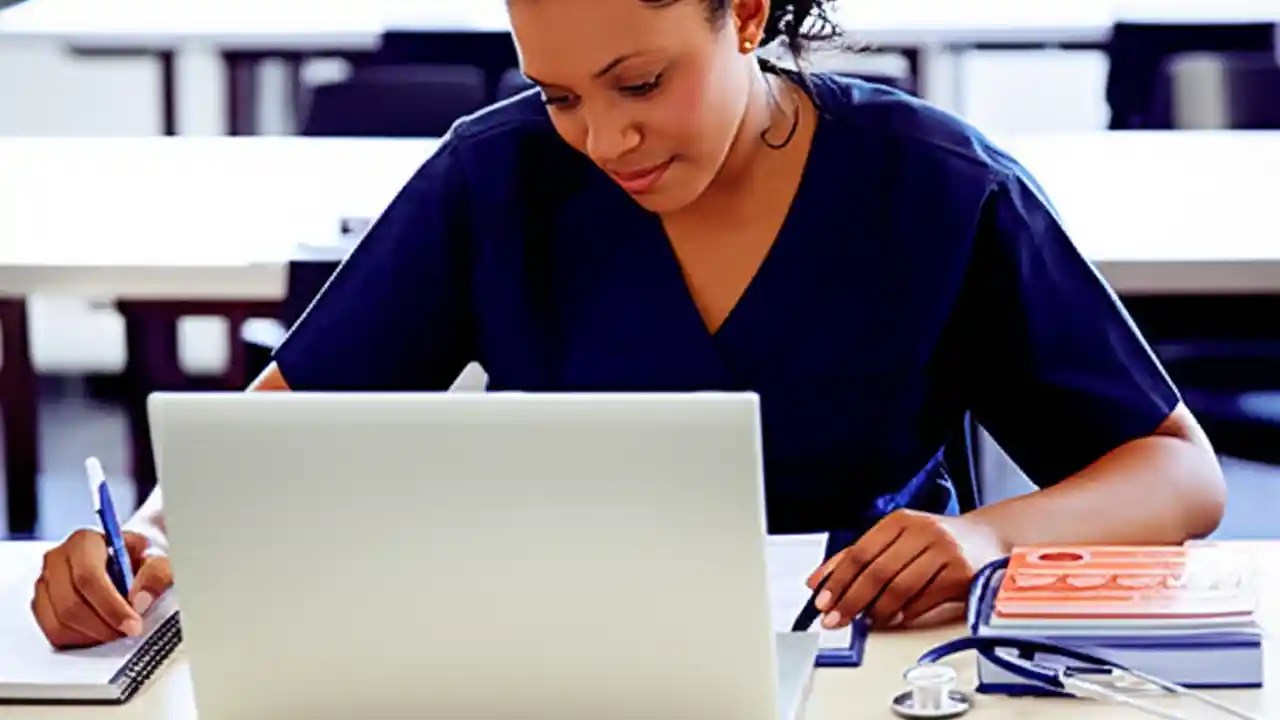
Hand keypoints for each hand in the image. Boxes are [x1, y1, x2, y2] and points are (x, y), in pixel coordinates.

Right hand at [31, 529, 173, 648]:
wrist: (125, 563)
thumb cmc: (137, 559)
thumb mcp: (156, 558)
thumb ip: (156, 574)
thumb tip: (140, 601)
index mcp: (84, 541)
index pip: (88, 577)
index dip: (111, 606)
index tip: (133, 624)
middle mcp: (57, 560)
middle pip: (71, 604)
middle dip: (104, 626)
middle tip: (129, 632)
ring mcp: (44, 583)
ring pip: (60, 623)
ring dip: (93, 635)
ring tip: (118, 632)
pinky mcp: (41, 606)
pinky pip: (54, 634)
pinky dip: (81, 641)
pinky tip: (102, 634)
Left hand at [807, 509, 1005, 629]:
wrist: (988, 540)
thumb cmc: (936, 543)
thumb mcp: (897, 539)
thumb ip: (859, 558)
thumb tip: (818, 581)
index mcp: (900, 521)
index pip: (860, 552)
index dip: (838, 579)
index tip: (823, 601)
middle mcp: (922, 531)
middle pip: (877, 571)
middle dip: (851, 600)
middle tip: (836, 620)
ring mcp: (944, 551)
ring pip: (900, 587)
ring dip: (878, 610)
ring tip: (866, 621)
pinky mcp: (962, 573)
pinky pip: (925, 599)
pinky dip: (905, 614)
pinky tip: (895, 619)